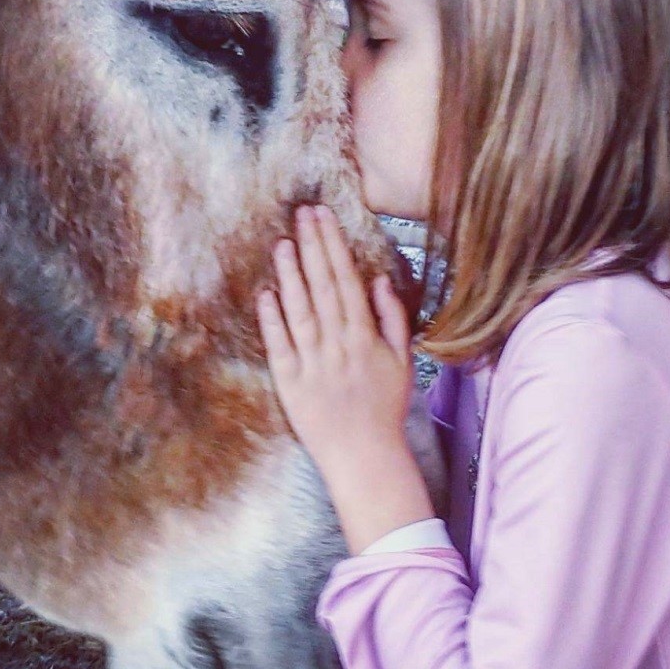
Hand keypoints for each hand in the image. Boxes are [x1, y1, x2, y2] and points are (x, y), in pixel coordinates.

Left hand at [256, 205, 435, 553]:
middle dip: (312, 246)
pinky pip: (280, 344)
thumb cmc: (384, 408)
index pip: (346, 279)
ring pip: (300, 309)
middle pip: (323, 286)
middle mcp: (338, 344)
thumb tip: (379, 281)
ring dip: (290, 274)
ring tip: (282, 243)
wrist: (365, 455)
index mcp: (365, 336)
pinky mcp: (290, 382)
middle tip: (300, 213)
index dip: (333, 245)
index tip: (323, 217)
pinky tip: (266, 293)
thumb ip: (392, 318)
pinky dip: (272, 318)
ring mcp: (313, 362)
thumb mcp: (403, 361)